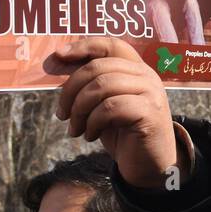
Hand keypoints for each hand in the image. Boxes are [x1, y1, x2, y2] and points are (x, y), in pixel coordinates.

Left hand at [49, 37, 178, 188]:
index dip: (85, 46)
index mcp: (137, 69)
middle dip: (71, 90)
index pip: (112, 45)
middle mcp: (147, 76)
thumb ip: (92, 86)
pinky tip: (90, 136)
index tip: (59, 55)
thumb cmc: (124, 134)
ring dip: (79, 109)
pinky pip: (111, 108)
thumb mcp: (104, 105)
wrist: (150, 166)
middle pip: (99, 67)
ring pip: (102, 86)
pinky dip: (93, 122)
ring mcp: (151, 93)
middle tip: (61, 114)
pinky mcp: (150, 112)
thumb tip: (59, 67)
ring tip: (75, 129)